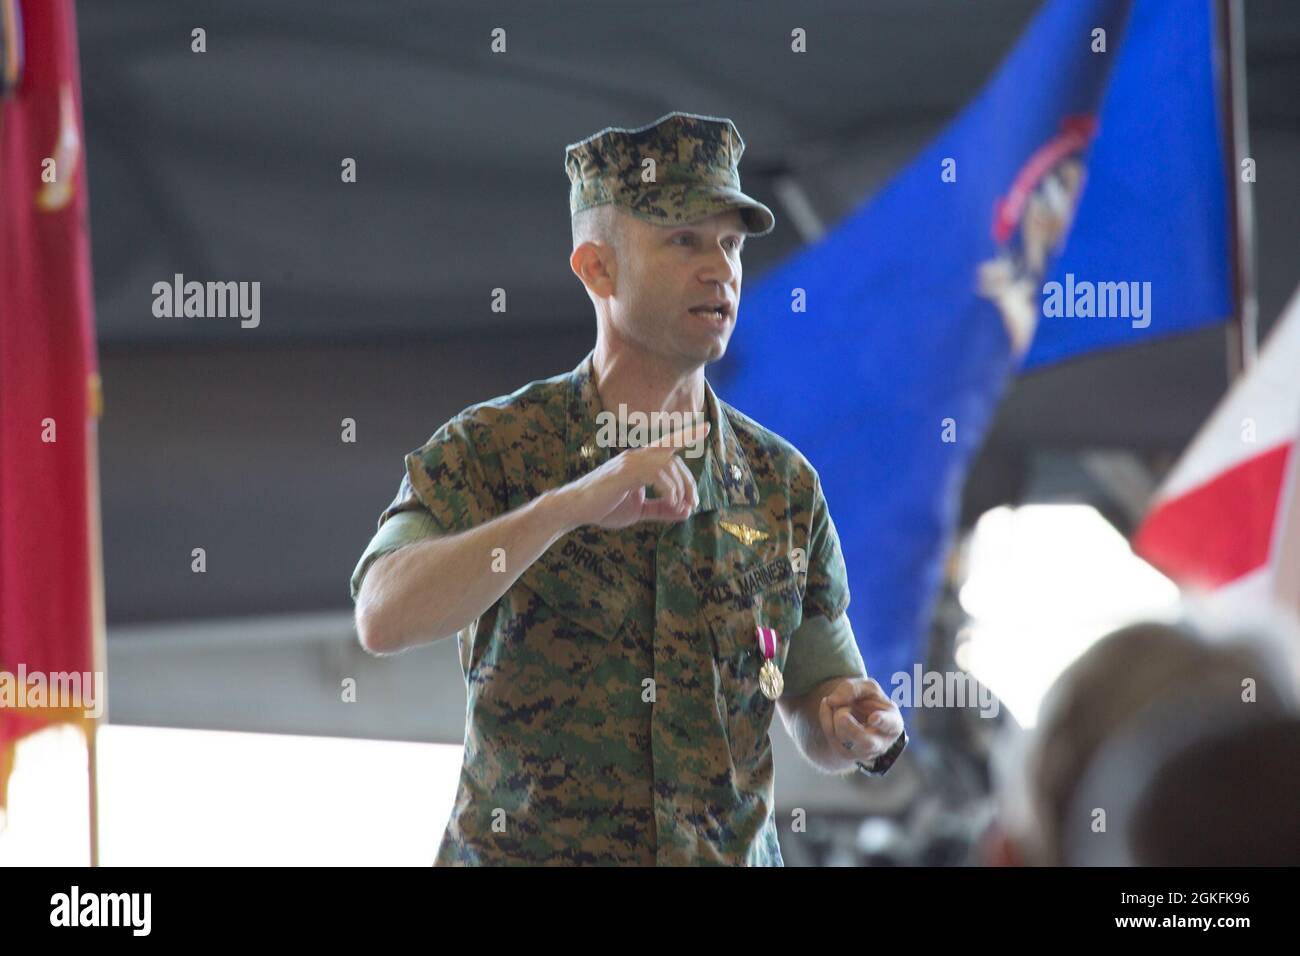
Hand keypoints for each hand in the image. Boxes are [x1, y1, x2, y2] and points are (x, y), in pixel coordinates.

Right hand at [552, 420, 709, 530]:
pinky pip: (657, 473)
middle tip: (693, 503)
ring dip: (681, 487)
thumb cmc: (604, 507)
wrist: (576, 510)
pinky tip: (671, 502)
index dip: (687, 435)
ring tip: (682, 506)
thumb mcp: (639, 510)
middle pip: (673, 458)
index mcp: (639, 461)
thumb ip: (662, 509)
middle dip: (689, 481)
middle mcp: (636, 456)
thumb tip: (686, 512)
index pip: (667, 445)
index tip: (706, 426)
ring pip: (668, 464)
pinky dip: (670, 488)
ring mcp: (630, 461)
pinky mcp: (626, 471)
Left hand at [817, 677, 903, 762]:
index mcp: (893, 724)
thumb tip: (832, 700)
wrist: (859, 716)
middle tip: (841, 716)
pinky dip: (826, 718)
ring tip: (842, 706)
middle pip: (866, 741)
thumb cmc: (870, 702)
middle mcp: (880, 743)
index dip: (882, 721)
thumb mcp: (867, 688)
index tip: (873, 718)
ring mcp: (863, 752)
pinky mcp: (846, 754)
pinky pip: (830, 735)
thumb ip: (852, 688)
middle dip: (852, 729)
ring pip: (844, 737)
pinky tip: (831, 711)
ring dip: (836, 715)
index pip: (889, 724)